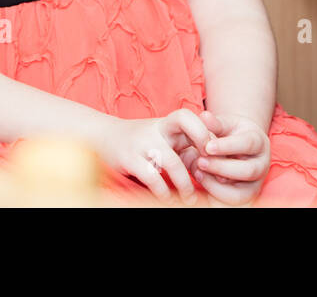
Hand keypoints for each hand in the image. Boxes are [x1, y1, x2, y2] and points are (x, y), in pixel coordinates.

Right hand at [96, 108, 214, 203]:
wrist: (103, 137)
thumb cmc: (142, 141)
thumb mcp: (163, 138)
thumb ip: (184, 147)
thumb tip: (213, 167)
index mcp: (166, 122)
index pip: (190, 116)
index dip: (205, 131)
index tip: (212, 154)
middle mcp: (156, 128)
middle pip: (185, 123)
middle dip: (203, 145)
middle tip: (210, 173)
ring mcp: (142, 142)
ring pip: (172, 161)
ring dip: (185, 184)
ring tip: (189, 199)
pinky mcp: (129, 159)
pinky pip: (152, 177)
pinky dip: (162, 191)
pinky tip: (167, 198)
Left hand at [177, 110, 270, 206]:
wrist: (240, 146)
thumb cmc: (231, 133)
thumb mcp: (225, 124)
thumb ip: (215, 123)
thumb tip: (203, 116)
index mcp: (260, 142)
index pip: (248, 144)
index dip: (227, 146)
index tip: (207, 146)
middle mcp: (262, 165)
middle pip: (247, 171)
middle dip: (221, 167)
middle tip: (200, 161)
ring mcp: (255, 183)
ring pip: (239, 192)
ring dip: (215, 184)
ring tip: (197, 171)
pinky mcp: (246, 197)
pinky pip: (230, 201)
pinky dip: (214, 193)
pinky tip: (201, 179)